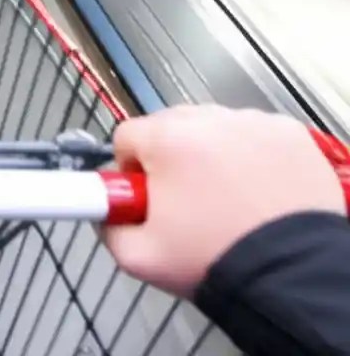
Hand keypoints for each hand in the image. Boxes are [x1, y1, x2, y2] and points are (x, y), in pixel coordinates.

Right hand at [103, 105, 343, 296]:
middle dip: (169, 159)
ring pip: (212, 129)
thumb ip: (107, 224)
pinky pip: (253, 136)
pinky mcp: (289, 135)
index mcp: (167, 140)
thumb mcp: (137, 256)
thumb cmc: (214, 260)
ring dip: (209, 154)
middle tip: (184, 202)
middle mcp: (211, 120)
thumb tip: (105, 209)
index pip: (126, 136)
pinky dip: (249, 156)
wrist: (290, 275)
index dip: (130, 170)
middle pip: (170, 126)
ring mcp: (255, 124)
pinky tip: (254, 191)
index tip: (146, 197)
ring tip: (224, 199)